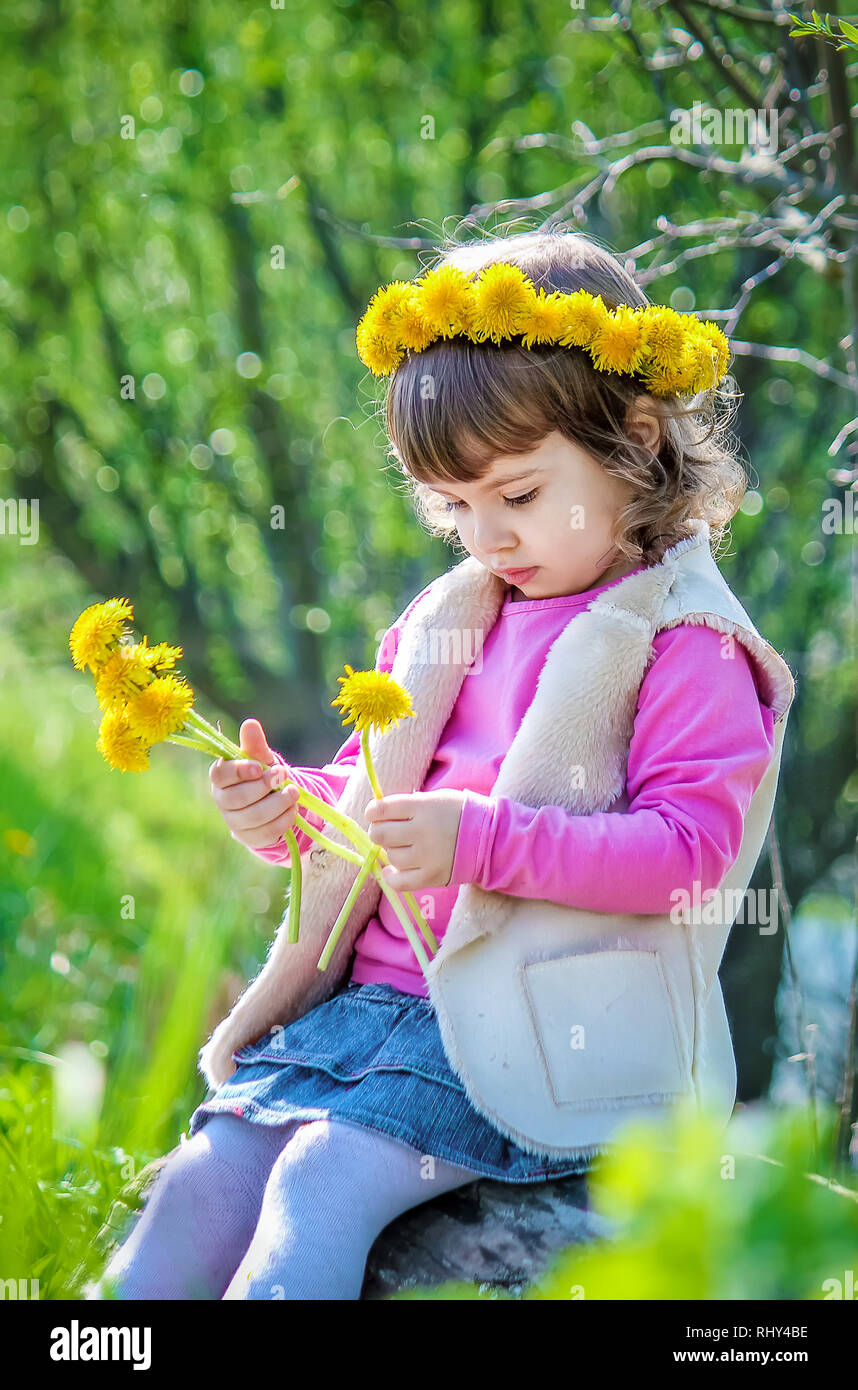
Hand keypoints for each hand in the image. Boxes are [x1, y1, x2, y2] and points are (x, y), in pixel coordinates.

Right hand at [209, 718, 299, 851]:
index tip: (259, 767)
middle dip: (263, 786)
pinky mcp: (251, 838)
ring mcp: (235, 822)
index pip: (220, 775)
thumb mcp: (262, 759)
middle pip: (237, 798)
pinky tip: (293, 810)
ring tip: (294, 793)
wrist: (273, 802)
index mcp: (221, 778)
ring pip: (253, 817)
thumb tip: (250, 723)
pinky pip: (266, 833)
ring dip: (277, 804)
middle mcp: (224, 801)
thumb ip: (255, 745)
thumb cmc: (263, 776)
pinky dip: (283, 820)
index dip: (238, 771)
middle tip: (283, 775)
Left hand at [364, 789, 467, 891]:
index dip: (372, 811)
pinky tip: (391, 871)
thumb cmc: (460, 814)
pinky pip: (399, 882)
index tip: (374, 814)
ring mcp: (426, 856)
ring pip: (390, 856)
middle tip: (386, 831)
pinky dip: (391, 877)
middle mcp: (422, 832)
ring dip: (391, 851)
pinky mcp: (431, 877)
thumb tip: (380, 813)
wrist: (489, 838)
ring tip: (403, 847)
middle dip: (378, 832)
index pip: (382, 809)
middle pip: (380, 834)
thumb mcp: (436, 798)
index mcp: (422, 808)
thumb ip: (410, 805)